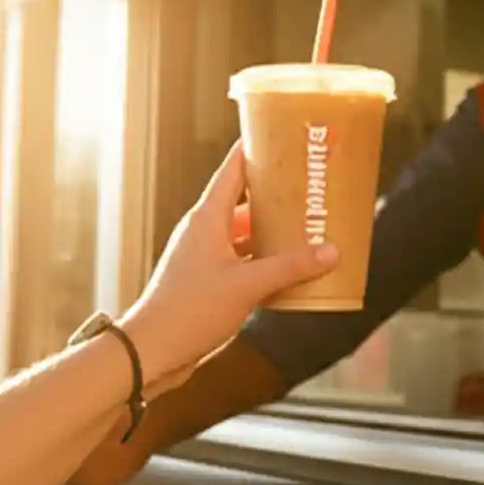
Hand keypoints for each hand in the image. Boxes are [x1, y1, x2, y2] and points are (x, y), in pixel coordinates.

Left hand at [118, 142, 337, 383]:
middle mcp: (204, 231)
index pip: (233, 170)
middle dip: (276, 196)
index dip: (255, 149)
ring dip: (272, 232)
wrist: (153, 350)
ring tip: (307, 228)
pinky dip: (264, 261)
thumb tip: (330, 252)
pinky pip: (242, 261)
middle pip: (244, 201)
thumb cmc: (190, 311)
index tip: (279, 133)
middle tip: (309, 188)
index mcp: (207, 218)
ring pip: (244, 234)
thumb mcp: (248, 286)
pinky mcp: (206, 281)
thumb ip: (290, 267)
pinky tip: (290, 270)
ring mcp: (203, 256)